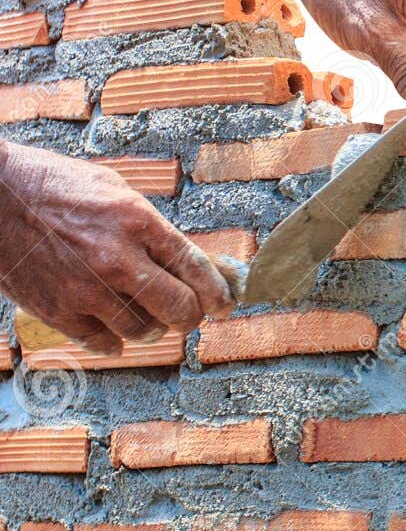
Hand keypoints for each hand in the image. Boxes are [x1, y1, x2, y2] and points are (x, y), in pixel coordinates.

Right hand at [0, 143, 232, 355]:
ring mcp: (86, 288)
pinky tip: (113, 330)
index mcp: (138, 222)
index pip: (196, 268)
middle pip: (179, 309)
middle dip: (190, 316)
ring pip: (143, 330)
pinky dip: (114, 341)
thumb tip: (188, 263)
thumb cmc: (55, 186)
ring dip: (149, 327)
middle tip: (186, 315)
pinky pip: (103, 343)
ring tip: (142, 314)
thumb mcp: (116, 192)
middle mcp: (118, 258)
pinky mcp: (57, 310)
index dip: (218, 293)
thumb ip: (151, 229)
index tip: (226, 304)